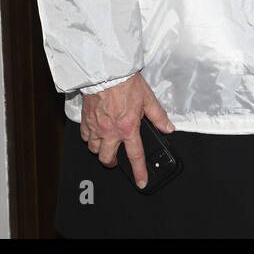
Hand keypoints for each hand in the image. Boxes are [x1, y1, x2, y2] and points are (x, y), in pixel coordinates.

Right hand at [81, 72, 174, 187]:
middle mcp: (111, 131)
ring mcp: (96, 126)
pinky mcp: (86, 120)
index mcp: (128, 127)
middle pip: (106, 158)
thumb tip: (168, 128)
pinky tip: (95, 132)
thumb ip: (158, 116)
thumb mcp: (148, 99)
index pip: (135, 155)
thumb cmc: (126, 83)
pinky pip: (85, 135)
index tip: (141, 181)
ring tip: (106, 144)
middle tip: (116, 160)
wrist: (107, 72)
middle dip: (111, 162)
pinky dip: (90, 137)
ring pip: (93, 148)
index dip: (139, 171)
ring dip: (100, 149)